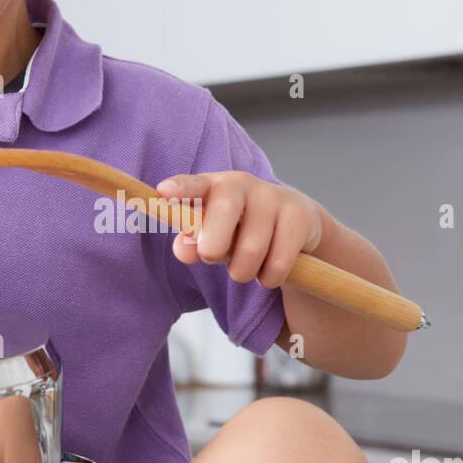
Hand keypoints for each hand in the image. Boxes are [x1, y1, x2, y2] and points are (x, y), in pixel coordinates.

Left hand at [156, 171, 322, 287]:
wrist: (294, 222)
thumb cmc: (240, 229)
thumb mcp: (212, 235)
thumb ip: (191, 243)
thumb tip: (183, 250)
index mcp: (213, 186)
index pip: (194, 185)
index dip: (181, 189)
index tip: (163, 192)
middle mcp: (242, 184)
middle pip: (223, 214)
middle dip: (213, 248)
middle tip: (213, 258)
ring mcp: (273, 197)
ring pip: (251, 250)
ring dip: (242, 272)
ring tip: (244, 268)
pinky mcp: (299, 216)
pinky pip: (278, 263)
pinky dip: (269, 278)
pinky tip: (269, 270)